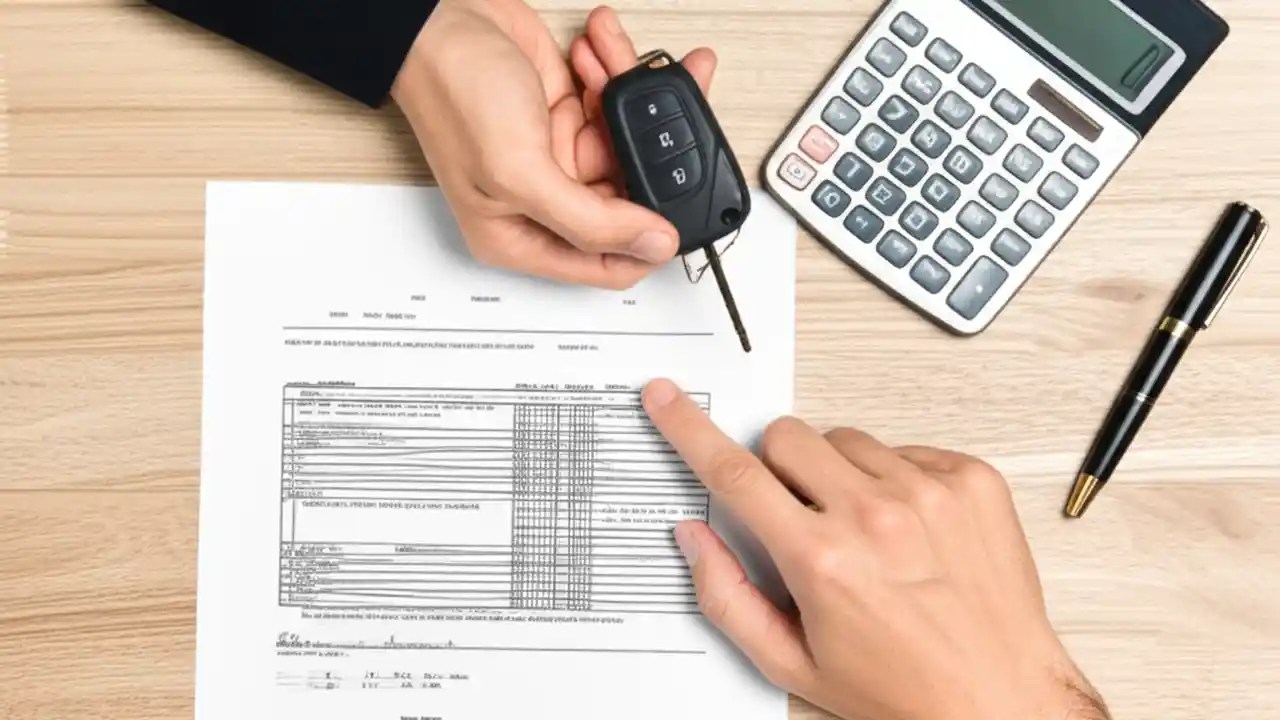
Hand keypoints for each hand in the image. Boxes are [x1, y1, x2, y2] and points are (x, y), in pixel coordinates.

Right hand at [390, 1, 715, 288]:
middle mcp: (546, 202)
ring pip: (630, 145)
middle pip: (631, 201)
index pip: (610, 266)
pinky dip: (616, 71)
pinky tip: (600, 48)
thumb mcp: (520, 173)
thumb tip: (655, 246)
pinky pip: (614, 103)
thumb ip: (592, 220)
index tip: (687, 208)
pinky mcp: (568, 113)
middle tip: (676, 115)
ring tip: (631, 62)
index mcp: (524, 237)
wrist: (436, 18)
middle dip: (655, 155)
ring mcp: (560, 156)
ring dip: (637, 99)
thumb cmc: (452, 93)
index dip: (653, 243)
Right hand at [640, 379, 1110, 719]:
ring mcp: (929, 492)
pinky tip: (908, 530)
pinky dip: (895, 478)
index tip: (667, 399)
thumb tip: (694, 536)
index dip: (689, 429)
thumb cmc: (903, 689)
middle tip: (800, 516)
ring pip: (845, 439)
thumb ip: (728, 597)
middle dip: (777, 468)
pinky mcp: (970, 480)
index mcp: (822, 560)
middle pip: (787, 437)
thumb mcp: (794, 663)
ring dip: (839, 474)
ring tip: (866, 532)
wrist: (1002, 699)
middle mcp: (875, 516)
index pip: (734, 474)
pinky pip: (905, 447)